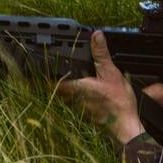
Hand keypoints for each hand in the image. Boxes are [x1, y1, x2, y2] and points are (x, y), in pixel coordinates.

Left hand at [54, 31, 143, 145]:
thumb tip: (96, 36)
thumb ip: (101, 54)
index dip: (44, 72)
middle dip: (52, 80)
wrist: (124, 126)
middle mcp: (72, 99)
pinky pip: (73, 105)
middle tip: (48, 71)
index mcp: (76, 87)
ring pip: (63, 97)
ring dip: (62, 90)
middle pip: (55, 88)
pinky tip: (82, 95)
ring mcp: (77, 109)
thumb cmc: (118, 103)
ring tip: (65, 81)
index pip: (52, 79)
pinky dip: (73, 98)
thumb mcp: (111, 73)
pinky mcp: (83, 115)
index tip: (38, 67)